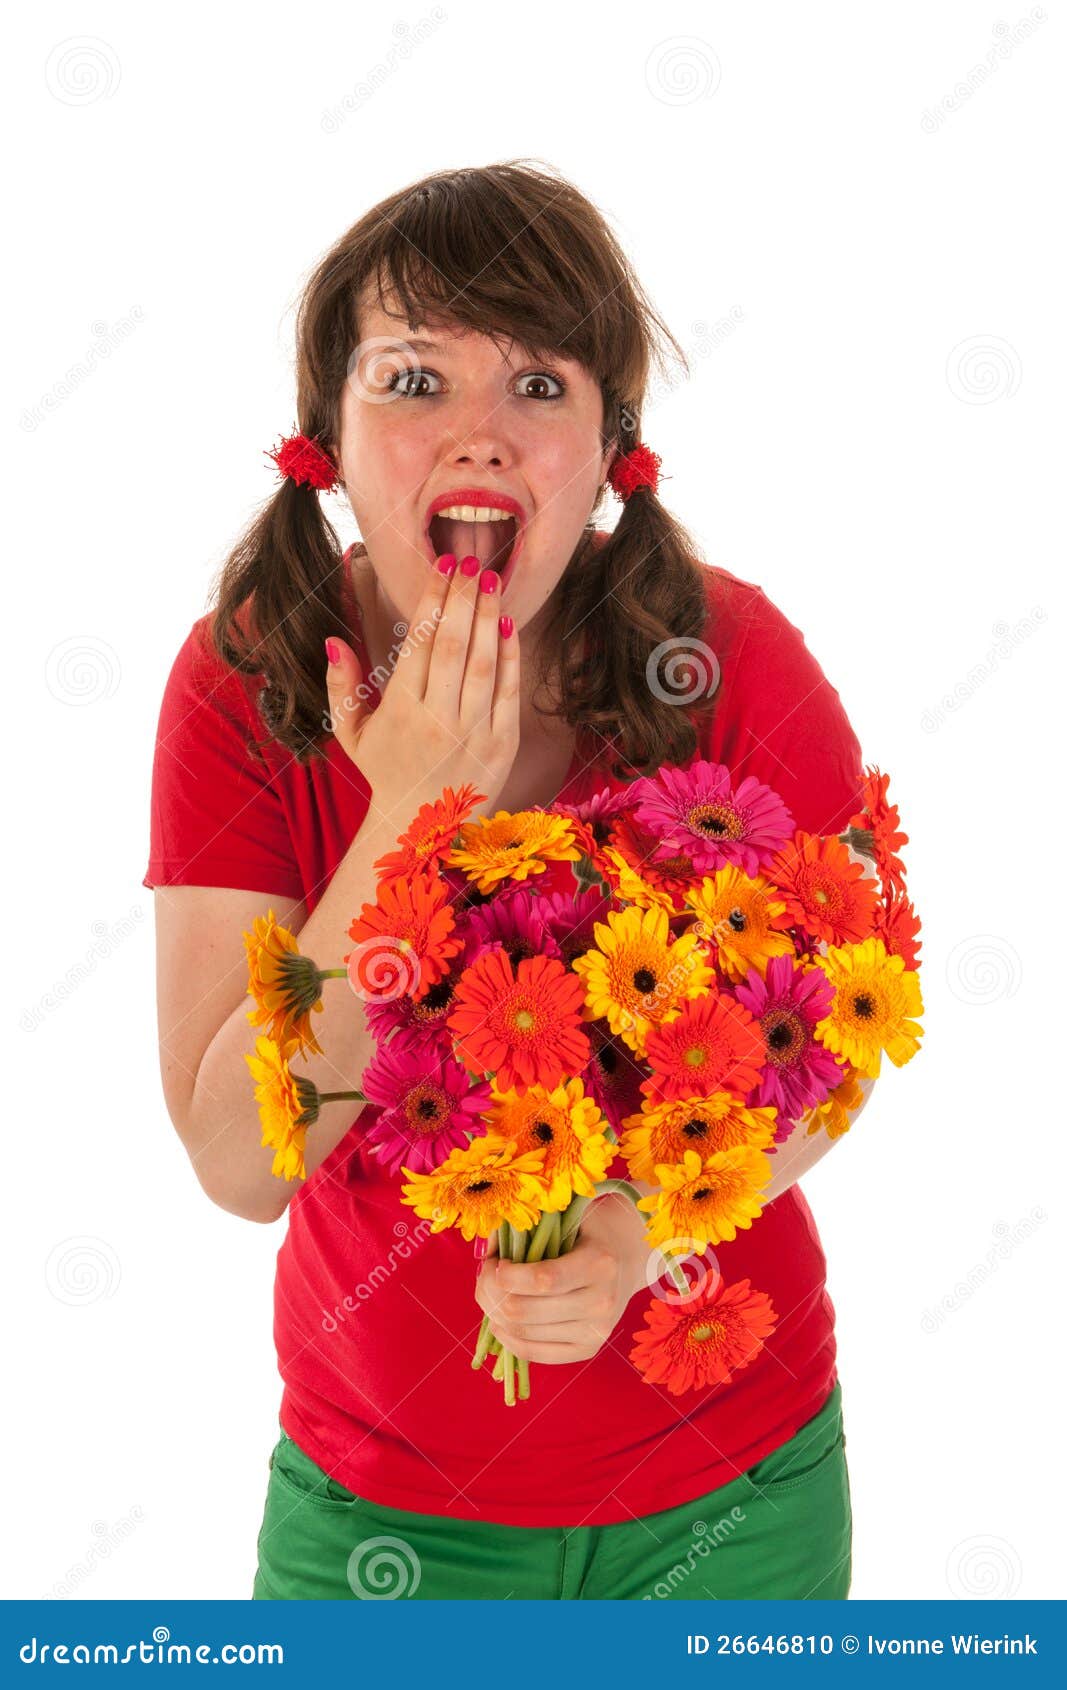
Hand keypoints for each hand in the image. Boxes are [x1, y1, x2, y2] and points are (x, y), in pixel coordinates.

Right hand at [324, 553, 519, 820]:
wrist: (421, 827)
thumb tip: (334, 639)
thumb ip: (340, 685)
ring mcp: (473, 733)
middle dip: (463, 597)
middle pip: (455, 645)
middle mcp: (437, 720)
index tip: (442, 564)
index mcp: (400, 711)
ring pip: (484, 663)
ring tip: (491, 580)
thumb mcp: (350, 732)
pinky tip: (508, 624)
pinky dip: (510, 656)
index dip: (433, 598)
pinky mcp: (501, 745)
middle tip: (471, 559)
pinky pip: (508, 692)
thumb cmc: (385, 769)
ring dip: (489, 616)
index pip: (421, 641)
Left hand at [474, 1196, 648, 1364]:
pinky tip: (499, 1320)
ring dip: (494, 1313)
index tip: (496, 1262)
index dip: (508, 1276)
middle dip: (491, 1292)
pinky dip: (507, 1338)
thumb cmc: (588, 1233)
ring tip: (492, 1293)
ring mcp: (596, 1331)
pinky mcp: (587, 1350)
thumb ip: (527, 1228)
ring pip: (523, 1332)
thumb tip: (488, 1246)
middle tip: (485, 1275)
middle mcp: (601, 1302)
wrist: (626, 1259)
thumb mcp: (565, 1218)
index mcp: (598, 1264)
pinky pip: (533, 1354)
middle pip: (525, 1310)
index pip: (542, 1280)